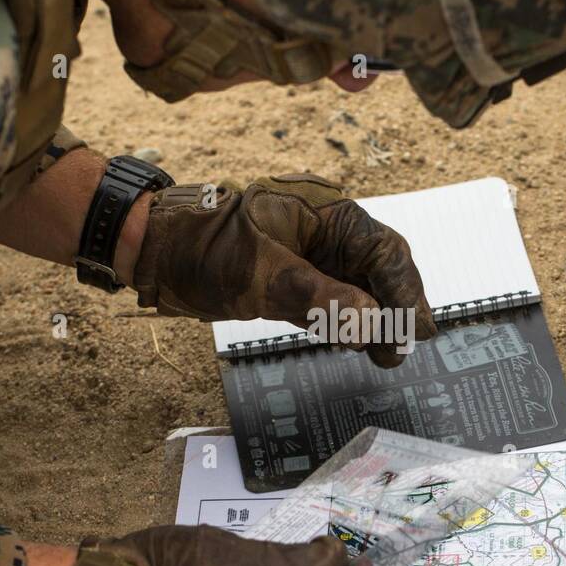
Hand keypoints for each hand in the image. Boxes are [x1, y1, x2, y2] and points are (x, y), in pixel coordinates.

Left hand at [133, 174, 436, 366]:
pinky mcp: (295, 277)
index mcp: (324, 209)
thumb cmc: (198, 249)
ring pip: (361, 286)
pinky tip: (357, 344)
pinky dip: (350, 321)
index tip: (415, 328)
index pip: (382, 249)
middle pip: (379, 267)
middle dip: (396, 307)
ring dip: (376, 320)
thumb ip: (318, 298)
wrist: (150, 251)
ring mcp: (311, 253)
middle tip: (404, 348)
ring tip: (386, 356)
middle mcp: (324, 228)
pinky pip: (336, 298)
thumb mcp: (259, 275)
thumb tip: (371, 322)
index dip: (404, 290)